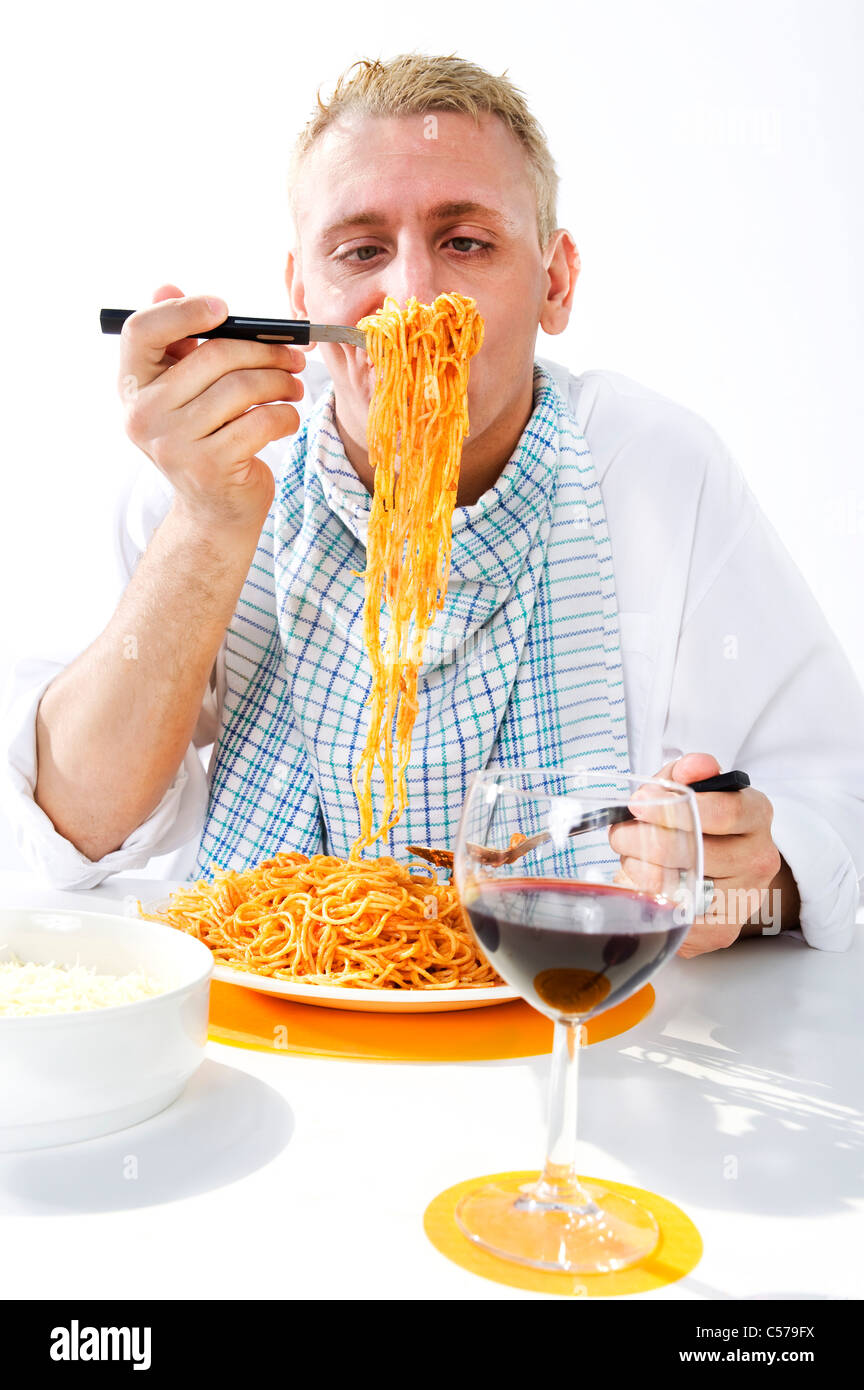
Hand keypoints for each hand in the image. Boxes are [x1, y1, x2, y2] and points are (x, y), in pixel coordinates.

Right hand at [119, 284, 307, 531]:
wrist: (214, 513)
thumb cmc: (206, 440)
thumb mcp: (183, 392)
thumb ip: (176, 342)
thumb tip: (167, 286)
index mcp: (131, 387)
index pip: (142, 331)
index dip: (184, 312)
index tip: (225, 310)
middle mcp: (143, 414)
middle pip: (213, 356)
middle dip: (264, 350)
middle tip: (293, 356)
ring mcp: (173, 443)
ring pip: (243, 388)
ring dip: (282, 382)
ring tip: (294, 386)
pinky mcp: (209, 466)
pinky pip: (261, 421)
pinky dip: (285, 416)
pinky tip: (287, 418)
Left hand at [608, 752, 794, 956]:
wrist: (727, 873)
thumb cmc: (704, 824)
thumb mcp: (696, 789)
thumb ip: (688, 773)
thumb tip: (691, 767)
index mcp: (757, 814)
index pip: (726, 811)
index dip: (674, 806)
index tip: (638, 803)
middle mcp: (759, 857)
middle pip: (693, 850)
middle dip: (642, 840)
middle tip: (620, 834)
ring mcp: (744, 897)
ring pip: (678, 884)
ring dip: (638, 869)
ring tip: (629, 858)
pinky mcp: (722, 930)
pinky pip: (673, 915)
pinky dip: (647, 898)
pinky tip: (640, 884)